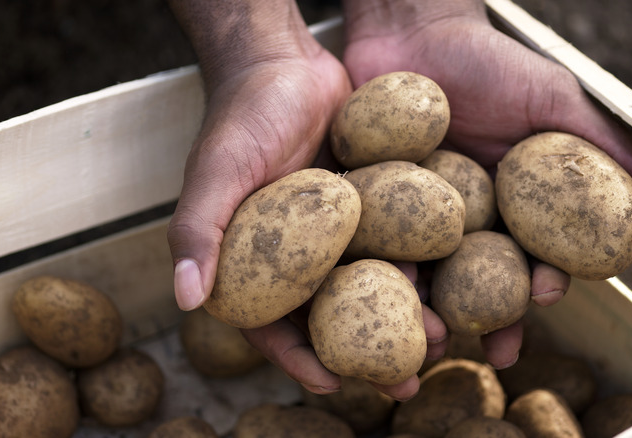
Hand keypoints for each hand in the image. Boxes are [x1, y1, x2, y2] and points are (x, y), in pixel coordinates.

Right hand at [166, 0, 445, 400]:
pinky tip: (446, 284)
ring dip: (400, 317)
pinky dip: (415, 266)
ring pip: (367, 288)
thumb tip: (185, 300)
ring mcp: (332, 234)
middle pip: (329, 317)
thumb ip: (197, 230)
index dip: (299, 360)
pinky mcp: (365, 208)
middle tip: (405, 382)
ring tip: (439, 339)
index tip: (335, 385)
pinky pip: (391, 245)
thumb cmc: (242, 115)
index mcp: (248, 260)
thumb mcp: (216, 170)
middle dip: (365, 354)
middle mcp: (293, 255)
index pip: (269, 325)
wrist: (286, 62)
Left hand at [341, 0, 631, 367]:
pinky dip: (382, 269)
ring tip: (436, 336)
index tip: (547, 293)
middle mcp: (467, 216)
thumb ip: (598, 141)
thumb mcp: (550, 96)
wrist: (413, 29)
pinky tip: (387, 290)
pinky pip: (378, 241)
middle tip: (495, 350)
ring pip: (430, 272)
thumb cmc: (488, 60)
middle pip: (481, 279)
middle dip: (492, 318)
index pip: (534, 252)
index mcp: (513, 202)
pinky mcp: (374, 203)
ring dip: (436, 308)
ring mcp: (417, 214)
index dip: (543, 278)